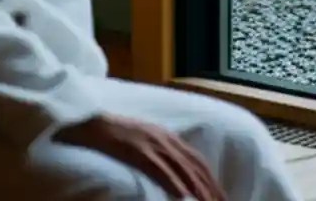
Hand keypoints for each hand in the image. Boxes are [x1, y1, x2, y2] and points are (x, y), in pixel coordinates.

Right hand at [57, 114, 227, 200]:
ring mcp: (152, 144)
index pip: (197, 160)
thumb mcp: (146, 141)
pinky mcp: (137, 151)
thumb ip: (162, 153)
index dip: (211, 178)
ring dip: (196, 187)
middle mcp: (165, 139)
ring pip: (180, 168)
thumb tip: (177, 174)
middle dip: (210, 185)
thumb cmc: (117, 134)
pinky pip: (158, 168)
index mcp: (169, 137)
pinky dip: (171, 181)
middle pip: (194, 165)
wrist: (93, 123)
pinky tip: (181, 194)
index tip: (222, 195)